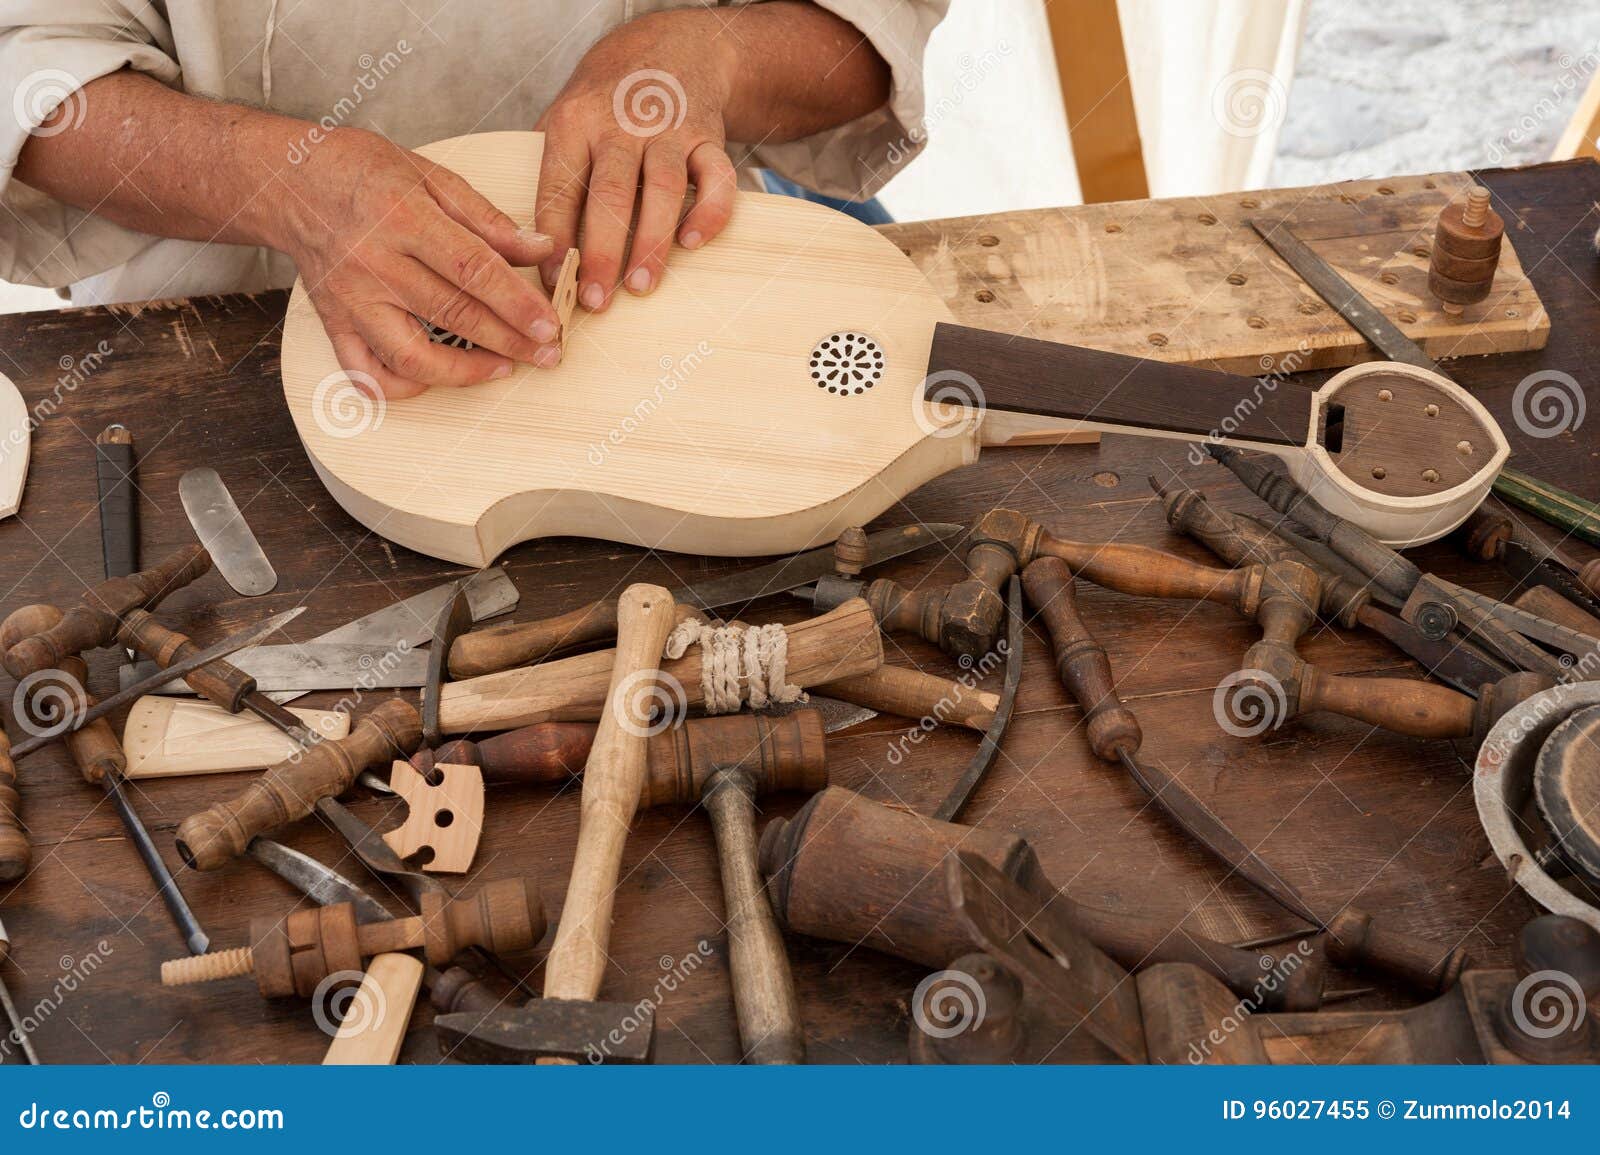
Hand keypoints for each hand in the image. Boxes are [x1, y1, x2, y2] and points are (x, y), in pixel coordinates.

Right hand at [276, 128, 562, 397]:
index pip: (471, 269)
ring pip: (411, 356)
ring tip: (504, 367)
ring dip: (465, 372)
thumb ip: (488, 218)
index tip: (549, 323)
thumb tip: (541, 248)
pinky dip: (403, 388)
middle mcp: (373, 263)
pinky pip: (367, 373)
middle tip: (548, 352)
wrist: (288, 180)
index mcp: (402, 217)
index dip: (516, 302)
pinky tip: (438, 379)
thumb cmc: (363, 172)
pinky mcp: (334, 322)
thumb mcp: (431, 175)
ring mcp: (351, 299)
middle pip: (452, 314)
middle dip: (509, 341)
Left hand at [535, 9, 739, 317]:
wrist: (666, 50)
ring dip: (652, 242)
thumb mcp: (565, 119)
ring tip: (640, 286)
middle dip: (602, 251)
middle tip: (596, 299)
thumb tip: (531, 249)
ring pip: (663, 189)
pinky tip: (693, 243)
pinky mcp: (708, 139)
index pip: (560, 188)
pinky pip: (717, 178)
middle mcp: (621, 126)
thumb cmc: (605, 104)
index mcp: (575, 124)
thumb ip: (553, 174)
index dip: (556, 239)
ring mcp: (669, 132)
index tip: (554, 282)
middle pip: (611, 194)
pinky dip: (710, 212)